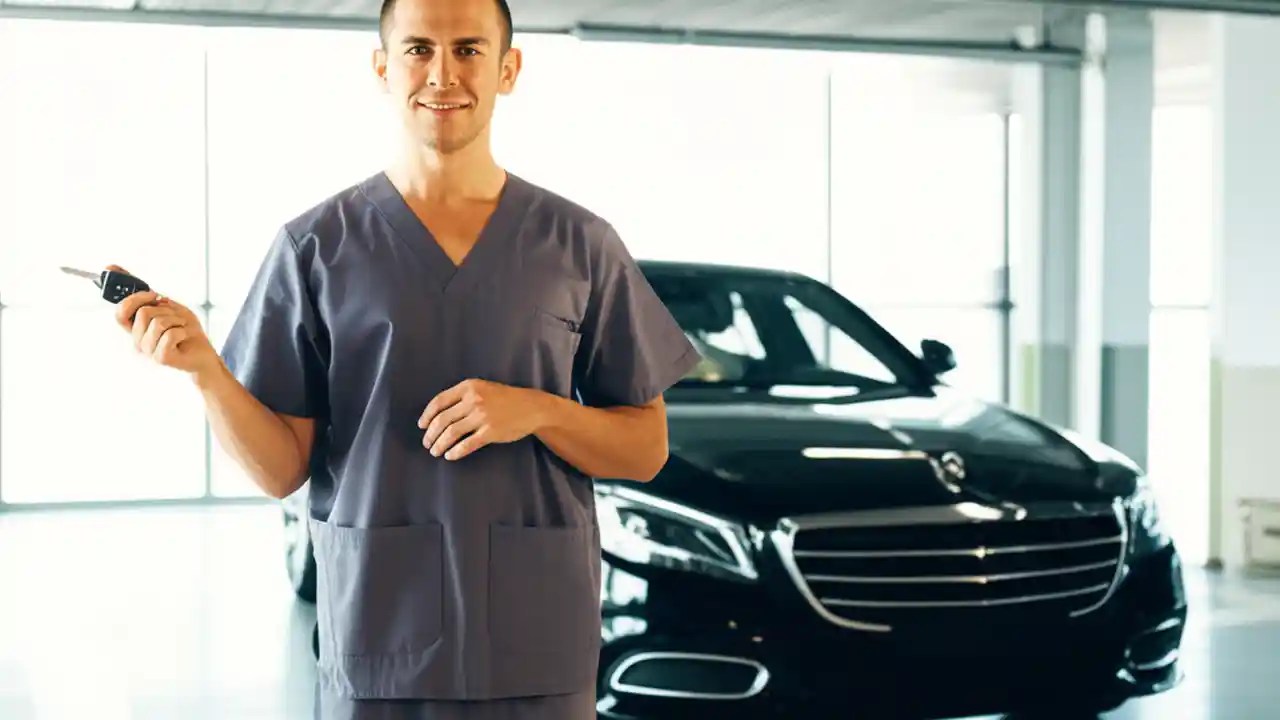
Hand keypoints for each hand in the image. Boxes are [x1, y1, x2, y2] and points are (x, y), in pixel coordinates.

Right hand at [109, 265, 219, 376]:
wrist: (204, 353)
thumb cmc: (186, 330)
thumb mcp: (170, 307)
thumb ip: (151, 297)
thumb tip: (124, 275)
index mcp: (137, 328)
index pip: (121, 313)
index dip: (132, 299)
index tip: (152, 293)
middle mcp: (138, 340)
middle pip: (142, 313)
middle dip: (165, 309)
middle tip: (176, 316)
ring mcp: (148, 351)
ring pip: (158, 322)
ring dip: (176, 320)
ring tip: (182, 327)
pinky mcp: (161, 358)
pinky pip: (170, 334)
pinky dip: (183, 330)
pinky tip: (185, 336)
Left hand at [417, 379, 545, 460]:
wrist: (531, 407)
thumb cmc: (505, 398)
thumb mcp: (483, 388)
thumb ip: (463, 396)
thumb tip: (438, 413)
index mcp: (469, 387)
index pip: (439, 402)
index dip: (427, 416)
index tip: (422, 426)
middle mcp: (474, 400)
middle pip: (442, 420)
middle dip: (430, 434)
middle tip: (427, 444)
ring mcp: (482, 417)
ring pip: (451, 433)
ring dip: (439, 444)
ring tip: (435, 452)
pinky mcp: (491, 432)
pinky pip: (467, 445)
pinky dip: (455, 452)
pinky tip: (450, 455)